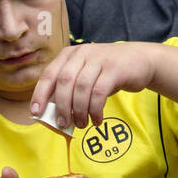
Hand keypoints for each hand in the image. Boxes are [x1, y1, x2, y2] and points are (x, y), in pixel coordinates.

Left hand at [29, 42, 157, 128]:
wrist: (141, 60)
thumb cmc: (108, 72)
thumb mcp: (86, 73)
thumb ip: (71, 88)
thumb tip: (54, 115)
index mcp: (70, 54)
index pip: (49, 74)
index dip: (40, 94)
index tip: (36, 112)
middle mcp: (83, 53)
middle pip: (65, 82)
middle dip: (61, 106)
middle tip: (63, 124)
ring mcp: (99, 59)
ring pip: (82, 88)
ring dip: (79, 111)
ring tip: (82, 124)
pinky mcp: (114, 69)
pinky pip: (99, 93)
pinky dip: (95, 110)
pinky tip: (96, 119)